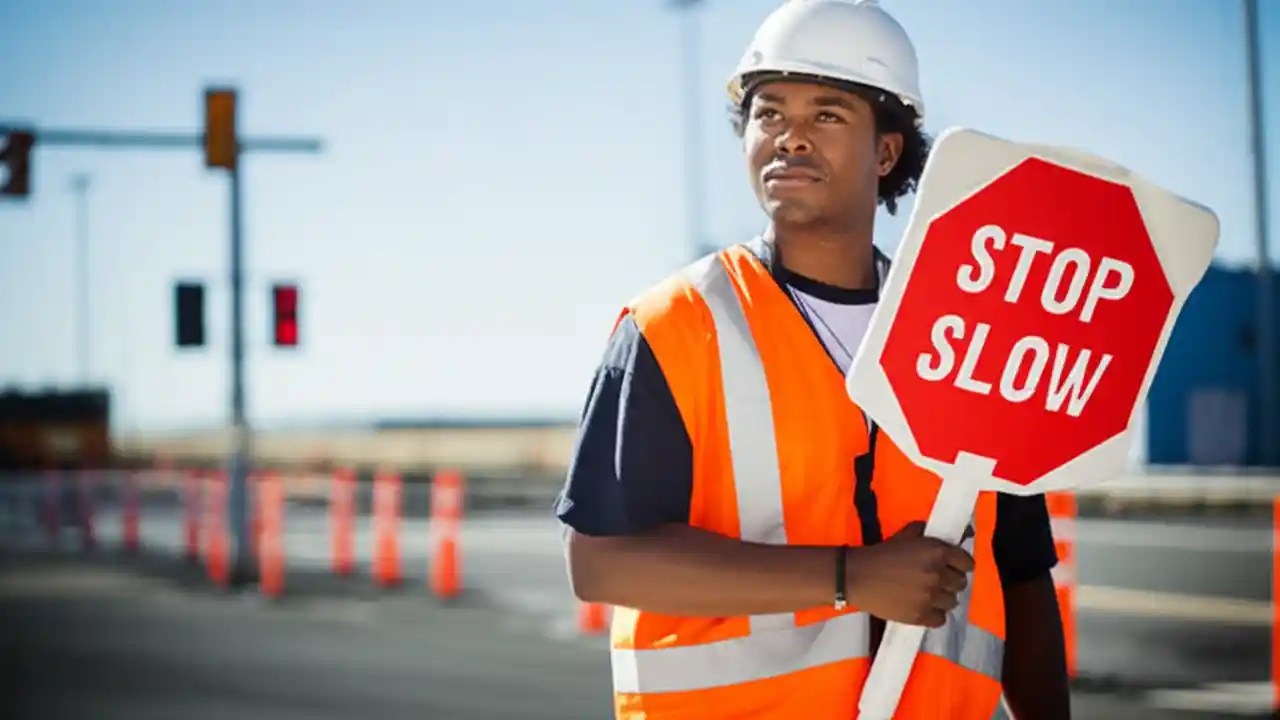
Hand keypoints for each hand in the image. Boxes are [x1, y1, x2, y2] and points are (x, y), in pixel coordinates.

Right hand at [845, 521, 974, 627]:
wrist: (857, 577)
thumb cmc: (882, 553)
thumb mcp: (907, 535)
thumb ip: (929, 533)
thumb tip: (951, 533)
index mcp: (937, 552)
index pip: (967, 563)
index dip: (960, 564)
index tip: (953, 567)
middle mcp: (937, 575)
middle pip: (960, 584)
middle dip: (951, 581)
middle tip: (938, 580)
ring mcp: (930, 598)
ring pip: (952, 602)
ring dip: (942, 598)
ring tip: (929, 595)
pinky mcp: (920, 616)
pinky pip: (941, 619)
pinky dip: (934, 614)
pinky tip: (924, 607)